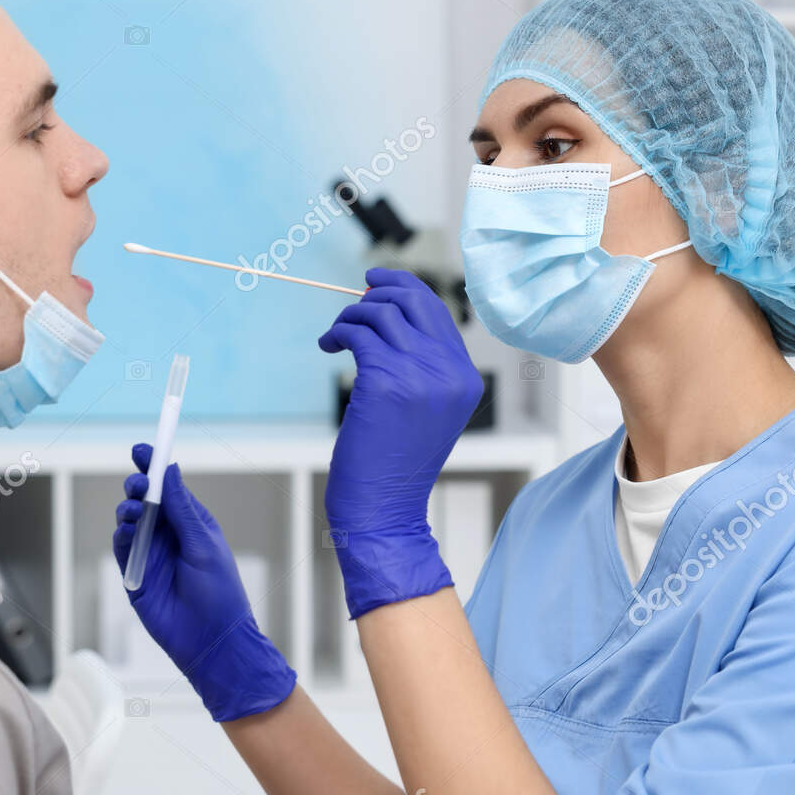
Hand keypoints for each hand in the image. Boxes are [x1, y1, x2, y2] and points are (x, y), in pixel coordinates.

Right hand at [113, 443, 295, 721]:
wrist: (211, 640)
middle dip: (138, 487)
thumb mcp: (203, 544)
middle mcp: (169, 536)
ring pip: (130, 521)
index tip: (142, 449)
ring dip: (128, 510)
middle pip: (145, 500)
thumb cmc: (219, 593)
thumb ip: (183, 508)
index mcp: (191, 524)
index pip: (169, 488)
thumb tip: (171, 470)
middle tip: (140, 486)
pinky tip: (127, 532)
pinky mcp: (136, 575)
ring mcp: (151, 555)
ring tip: (135, 513)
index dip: (154, 467)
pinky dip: (121, 536)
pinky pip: (122, 548)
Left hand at [318, 268, 484, 617]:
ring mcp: (421, 375)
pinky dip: (339, 332)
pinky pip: (358, 334)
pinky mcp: (386, 382)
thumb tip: (387, 314)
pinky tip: (329, 346)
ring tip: (336, 337)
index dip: (405, 289)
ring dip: (350, 317)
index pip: (438, 311)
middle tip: (353, 302)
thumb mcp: (427, 411)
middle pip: (414, 301)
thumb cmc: (396, 464)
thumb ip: (423, 366)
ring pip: (380, 314)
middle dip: (378, 293)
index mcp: (465, 378)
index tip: (375, 283)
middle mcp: (450, 372)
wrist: (385, 510)